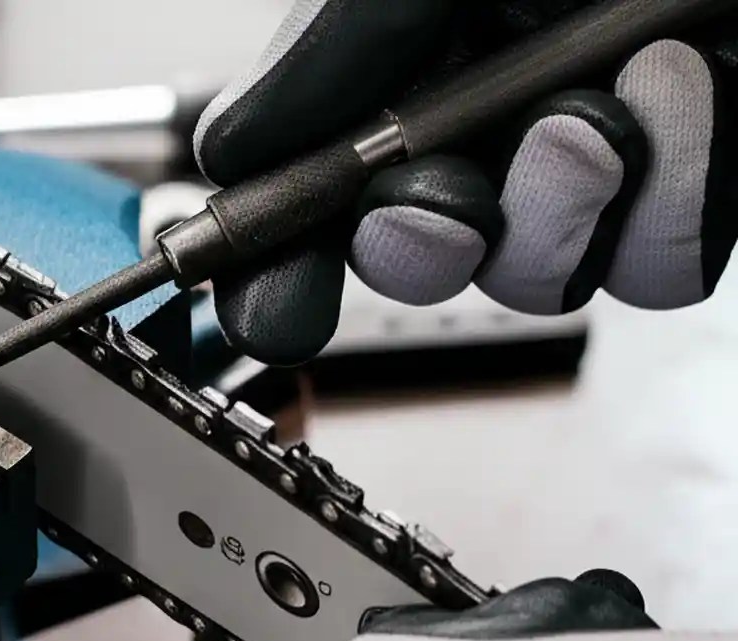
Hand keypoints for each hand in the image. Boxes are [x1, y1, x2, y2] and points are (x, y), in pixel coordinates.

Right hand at [195, 0, 737, 365]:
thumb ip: (325, 52)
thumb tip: (228, 149)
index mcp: (410, 75)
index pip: (314, 201)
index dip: (282, 271)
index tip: (278, 313)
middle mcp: (487, 128)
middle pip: (419, 264)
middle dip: (425, 243)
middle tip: (449, 193)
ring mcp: (590, 172)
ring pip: (540, 282)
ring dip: (562, 207)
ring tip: (609, 100)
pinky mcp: (687, 193)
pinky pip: (660, 270)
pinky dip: (672, 200)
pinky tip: (686, 95)